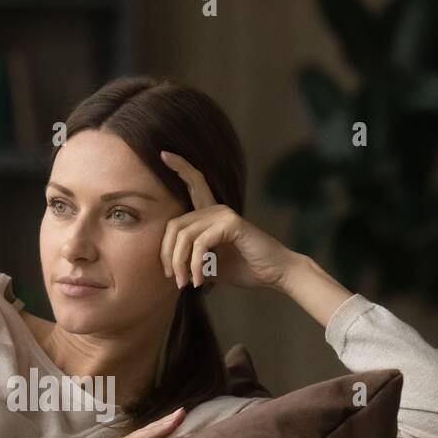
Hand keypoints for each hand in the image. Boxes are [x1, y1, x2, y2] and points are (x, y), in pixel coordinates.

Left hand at [159, 149, 305, 292]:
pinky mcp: (232, 223)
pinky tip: (199, 279)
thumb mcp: (210, 266)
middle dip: (168, 255)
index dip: (180, 168)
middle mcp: (216, 209)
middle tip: (175, 279)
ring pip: (184, 236)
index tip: (163, 154)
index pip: (194, 185)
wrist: (274, 273)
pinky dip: (196, 264)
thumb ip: (191, 261)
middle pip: (174, 225)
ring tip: (187, 283)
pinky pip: (200, 243)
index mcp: (211, 215)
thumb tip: (170, 271)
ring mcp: (224, 214)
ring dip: (181, 263)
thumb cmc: (244, 268)